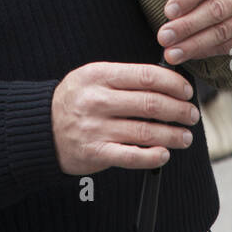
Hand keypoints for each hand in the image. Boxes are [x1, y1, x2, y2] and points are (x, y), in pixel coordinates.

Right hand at [51, 61, 198, 174]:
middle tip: (191, 115)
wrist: (40, 127)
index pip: (146, 76)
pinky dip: (152, 157)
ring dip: (173, 135)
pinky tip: (164, 154)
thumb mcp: (93, 76)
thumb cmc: (75, 99)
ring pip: (146, 132)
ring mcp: (96, 127)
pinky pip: (131, 156)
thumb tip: (168, 81)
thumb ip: (125, 77)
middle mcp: (98, 100)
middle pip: (151, 104)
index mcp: (100, 75)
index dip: (173, 84)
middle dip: (179, 110)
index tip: (186, 91)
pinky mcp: (95, 153)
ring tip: (185, 136)